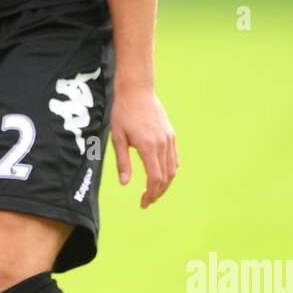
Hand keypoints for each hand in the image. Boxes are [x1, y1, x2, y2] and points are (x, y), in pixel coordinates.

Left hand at [110, 86, 177, 208]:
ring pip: (173, 169)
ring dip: (165, 184)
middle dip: (157, 193)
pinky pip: (174, 158)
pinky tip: (161, 176)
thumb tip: (125, 183)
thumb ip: (122, 161)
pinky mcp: (171, 135)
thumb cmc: (123, 112)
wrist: (137, 90)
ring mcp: (169, 139)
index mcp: (148, 146)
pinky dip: (170, 171)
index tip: (143, 203)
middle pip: (166, 177)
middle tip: (146, 202)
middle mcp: (162, 144)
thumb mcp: (117, 137)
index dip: (151, 194)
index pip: (155, 178)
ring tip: (153, 192)